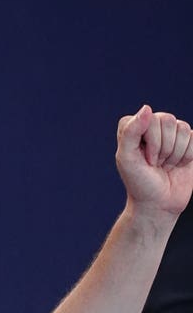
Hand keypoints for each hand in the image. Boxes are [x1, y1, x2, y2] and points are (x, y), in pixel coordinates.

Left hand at [116, 106, 192, 220]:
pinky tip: (178, 165)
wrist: (158, 204)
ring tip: (165, 165)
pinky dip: (187, 155)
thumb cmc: (139, 184)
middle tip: (154, 164)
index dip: (149, 140)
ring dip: (175, 153)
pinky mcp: (188, 142)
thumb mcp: (126, 160)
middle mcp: (152, 127)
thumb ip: (130, 132)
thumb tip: (147, 108)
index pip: (147, 118)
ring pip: (183, 128)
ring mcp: (171, 134)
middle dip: (163, 147)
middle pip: (167, 120)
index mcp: (133, 128)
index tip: (143, 160)